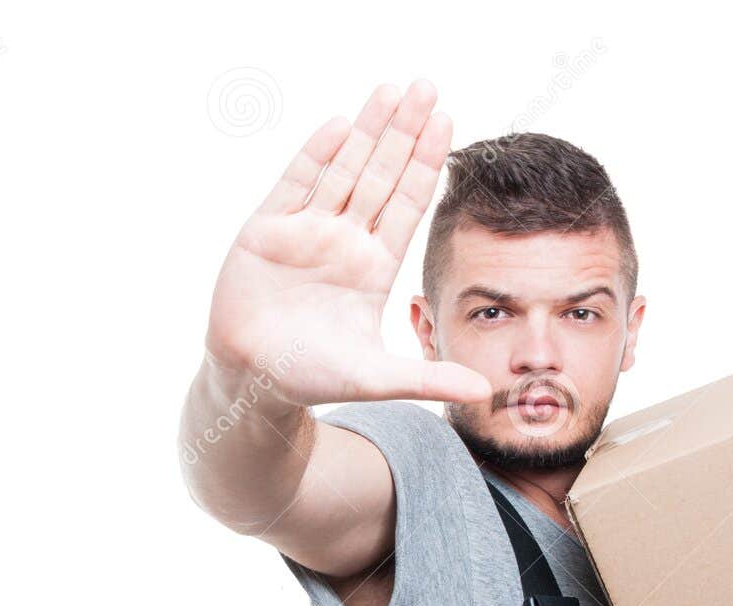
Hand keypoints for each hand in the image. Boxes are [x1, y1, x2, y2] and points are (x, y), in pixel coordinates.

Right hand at [203, 80, 489, 406]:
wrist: (250, 380)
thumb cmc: (312, 377)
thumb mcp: (376, 378)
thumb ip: (427, 378)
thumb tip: (482, 391)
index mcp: (373, 267)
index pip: (407, 204)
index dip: (426, 163)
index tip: (447, 123)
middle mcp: (344, 241)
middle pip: (380, 175)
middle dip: (403, 131)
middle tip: (426, 86)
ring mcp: (305, 231)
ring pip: (342, 170)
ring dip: (366, 130)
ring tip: (391, 89)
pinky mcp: (266, 230)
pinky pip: (296, 184)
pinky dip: (316, 155)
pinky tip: (339, 126)